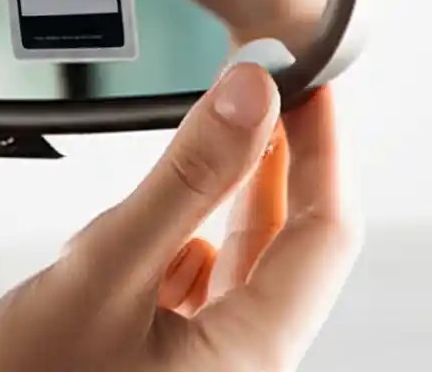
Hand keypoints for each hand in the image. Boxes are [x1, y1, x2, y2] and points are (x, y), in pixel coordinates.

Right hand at [0, 64, 361, 371]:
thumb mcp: (106, 272)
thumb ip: (184, 181)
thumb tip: (249, 100)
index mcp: (251, 352)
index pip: (324, 235)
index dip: (325, 153)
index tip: (312, 87)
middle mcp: (238, 362)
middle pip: (286, 245)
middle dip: (274, 163)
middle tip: (266, 93)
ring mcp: (199, 362)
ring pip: (234, 260)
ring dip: (219, 198)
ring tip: (204, 138)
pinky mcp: (158, 358)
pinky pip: (191, 282)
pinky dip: (175, 236)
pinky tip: (146, 216)